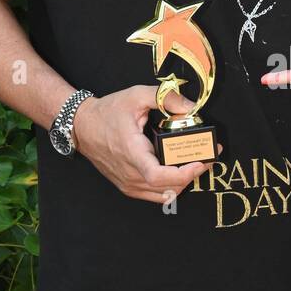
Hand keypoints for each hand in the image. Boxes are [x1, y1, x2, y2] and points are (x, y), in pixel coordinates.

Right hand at [72, 86, 221, 203]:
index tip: (201, 162)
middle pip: (168, 187)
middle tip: (208, 157)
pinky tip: (179, 173)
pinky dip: (171, 187)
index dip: (184, 173)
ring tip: (196, 164)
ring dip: (184, 182)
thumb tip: (191, 107)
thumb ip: (165, 99)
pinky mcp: (128, 187)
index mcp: (131, 152)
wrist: (82, 126)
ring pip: (164, 194)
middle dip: (193, 174)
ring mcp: (128, 184)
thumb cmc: (108, 112)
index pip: (159, 176)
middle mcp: (129, 174)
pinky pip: (155, 195)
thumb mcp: (136, 96)